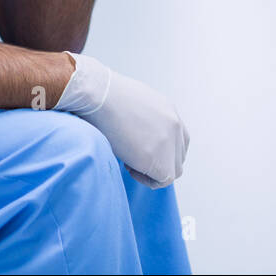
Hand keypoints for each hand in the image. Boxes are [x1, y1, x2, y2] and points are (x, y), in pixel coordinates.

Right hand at [52, 49, 188, 187]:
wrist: (97, 95)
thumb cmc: (105, 96)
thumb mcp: (134, 101)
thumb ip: (146, 119)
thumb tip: (140, 133)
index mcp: (169, 110)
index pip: (179, 140)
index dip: (162, 151)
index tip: (140, 149)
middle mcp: (174, 125)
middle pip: (178, 157)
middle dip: (158, 162)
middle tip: (133, 156)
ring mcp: (168, 142)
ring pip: (173, 171)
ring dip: (153, 172)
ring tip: (130, 162)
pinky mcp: (157, 158)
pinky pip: (161, 180)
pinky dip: (146, 179)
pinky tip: (128, 166)